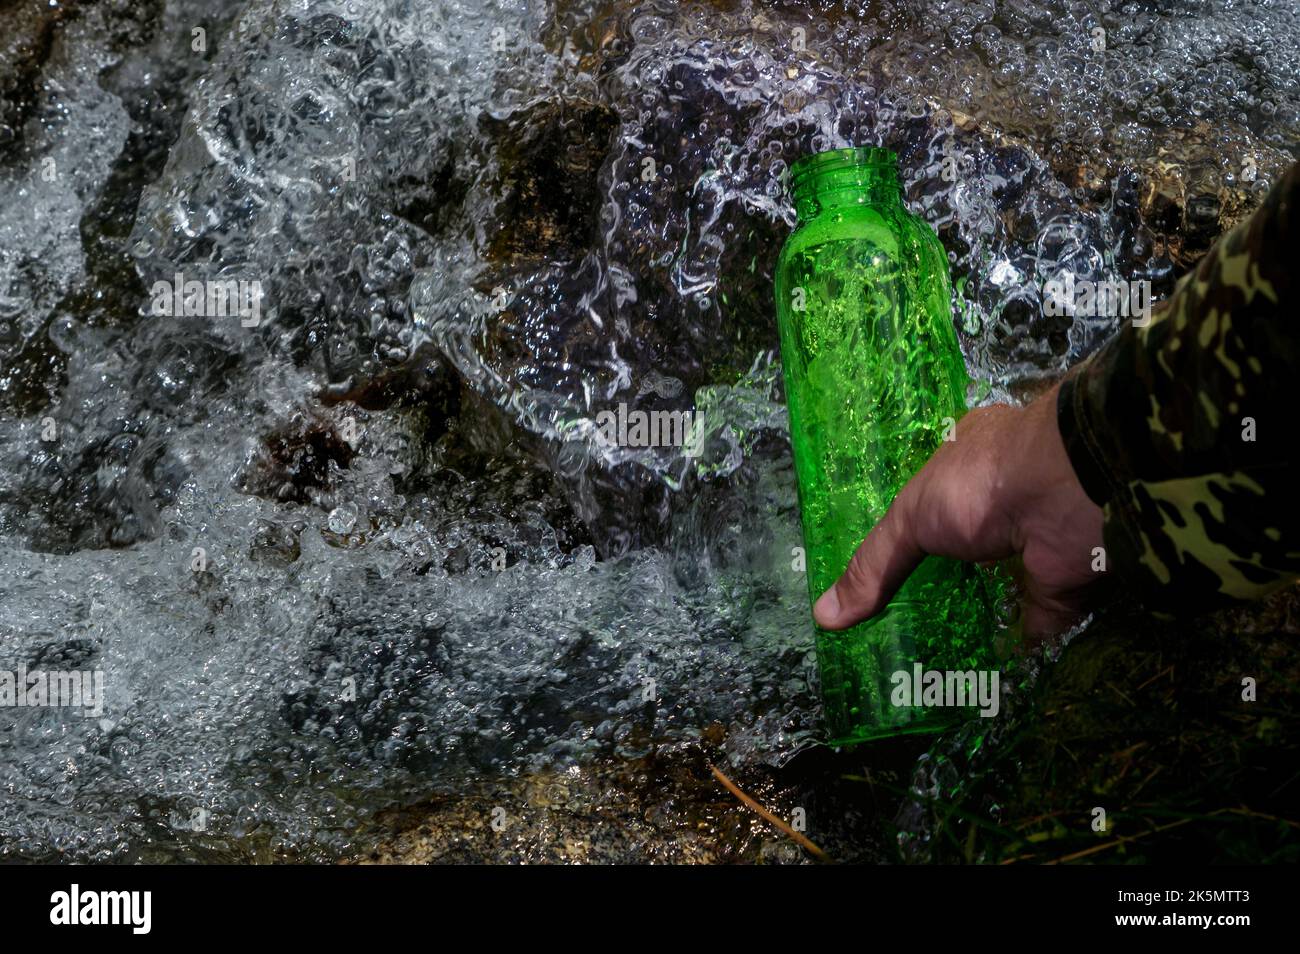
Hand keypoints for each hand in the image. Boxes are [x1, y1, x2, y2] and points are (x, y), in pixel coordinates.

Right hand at [811, 381, 1105, 638]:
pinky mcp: (1065, 577)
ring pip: (1003, 580)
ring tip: (944, 650)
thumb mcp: (909, 518)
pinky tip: (996, 666)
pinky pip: (1039, 616)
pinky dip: (1022, 640)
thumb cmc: (978, 486)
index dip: (912, 531)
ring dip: (982, 610)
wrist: (1066, 491)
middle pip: (967, 544)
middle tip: (907, 620)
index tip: (888, 570)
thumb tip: (824, 616)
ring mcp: (1037, 536)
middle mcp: (1005, 496)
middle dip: (945, 577)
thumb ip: (872, 567)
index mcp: (967, 463)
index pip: (932, 499)